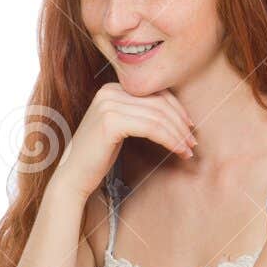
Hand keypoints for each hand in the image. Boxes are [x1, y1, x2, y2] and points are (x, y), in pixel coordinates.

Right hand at [51, 83, 196, 200]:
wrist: (73, 177)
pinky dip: (170, 140)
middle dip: (181, 123)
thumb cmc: (98, 158)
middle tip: (192, 143)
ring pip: (158, 115)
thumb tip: (175, 114)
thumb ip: (138, 114)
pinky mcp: (111, 121)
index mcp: (111, 89)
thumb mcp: (119, 128)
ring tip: (188, 150)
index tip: (189, 129)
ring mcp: (108, 105)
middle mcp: (109, 92)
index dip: (177, 110)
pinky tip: (178, 151)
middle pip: (159, 102)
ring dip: (178, 134)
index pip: (155, 93)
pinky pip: (152, 127)